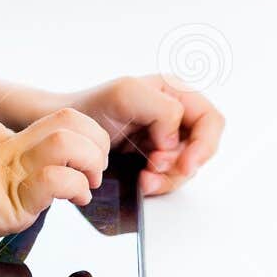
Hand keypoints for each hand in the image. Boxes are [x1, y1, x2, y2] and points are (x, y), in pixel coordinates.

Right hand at [0, 109, 110, 240]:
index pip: (55, 125)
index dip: (78, 138)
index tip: (80, 163)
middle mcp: (12, 150)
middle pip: (71, 121)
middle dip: (94, 143)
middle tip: (93, 168)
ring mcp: (14, 172)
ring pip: (70, 142)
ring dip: (90, 163)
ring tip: (87, 183)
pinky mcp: (13, 199)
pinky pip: (56, 181)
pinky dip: (73, 186)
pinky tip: (74, 198)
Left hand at [62, 74, 224, 196]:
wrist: (66, 133)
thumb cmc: (91, 106)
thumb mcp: (126, 93)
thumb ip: (163, 109)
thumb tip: (175, 141)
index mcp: (176, 92)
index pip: (211, 121)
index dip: (204, 145)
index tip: (184, 163)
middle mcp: (177, 116)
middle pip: (203, 149)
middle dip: (182, 165)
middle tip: (154, 169)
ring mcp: (166, 140)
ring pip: (187, 167)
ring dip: (168, 178)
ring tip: (143, 179)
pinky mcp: (155, 160)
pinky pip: (170, 178)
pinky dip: (159, 184)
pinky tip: (142, 182)